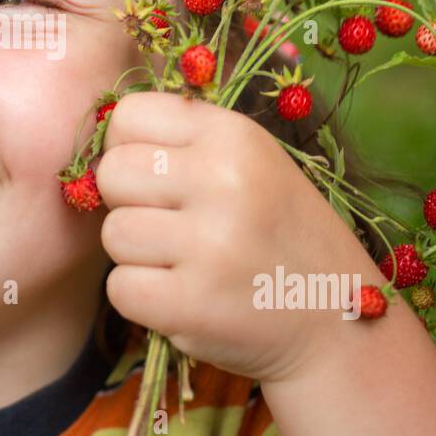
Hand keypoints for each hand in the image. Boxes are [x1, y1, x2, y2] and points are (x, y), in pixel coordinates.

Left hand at [94, 90, 378, 383]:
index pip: (129, 114)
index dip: (128, 148)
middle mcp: (224, 180)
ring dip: (137, 256)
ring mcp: (210, 244)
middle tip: (172, 226)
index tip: (155, 176)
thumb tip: (99, 136)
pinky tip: (184, 298)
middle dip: (128, 203)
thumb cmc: (277, 233)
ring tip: (186, 265)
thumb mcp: (251, 163)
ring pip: (113, 233)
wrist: (337, 321)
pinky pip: (120, 288)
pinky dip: (143, 299)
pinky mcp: (193, 304)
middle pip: (112, 173)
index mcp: (234, 134)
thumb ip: (183, 143)